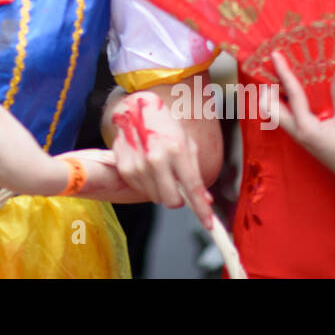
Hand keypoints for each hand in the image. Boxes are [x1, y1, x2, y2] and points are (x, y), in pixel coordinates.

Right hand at [109, 89, 212, 226]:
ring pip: (156, 198)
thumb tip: (205, 200)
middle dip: (179, 200)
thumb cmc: (166, 127)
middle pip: (172, 201)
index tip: (208, 224)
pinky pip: (141, 190)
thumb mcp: (187, 145)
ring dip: (162, 191)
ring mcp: (139, 165)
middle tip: (178, 187)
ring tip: (161, 171)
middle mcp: (157, 159)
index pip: (192, 188)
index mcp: (177, 150)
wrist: (136, 110)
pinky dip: (148, 185)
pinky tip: (147, 168)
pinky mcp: (125, 168)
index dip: (201, 209)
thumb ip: (196, 173)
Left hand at [271, 53, 334, 198]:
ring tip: (285, 75)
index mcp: (306, 128)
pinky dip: (288, 103)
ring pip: (278, 113)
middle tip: (277, 68)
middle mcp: (298, 133)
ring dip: (277, 95)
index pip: (291, 95)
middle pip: (271, 107)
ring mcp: (300, 137)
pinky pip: (289, 118)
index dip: (283, 73)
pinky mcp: (306, 138)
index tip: (274, 55)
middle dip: (269, 87)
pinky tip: (299, 92)